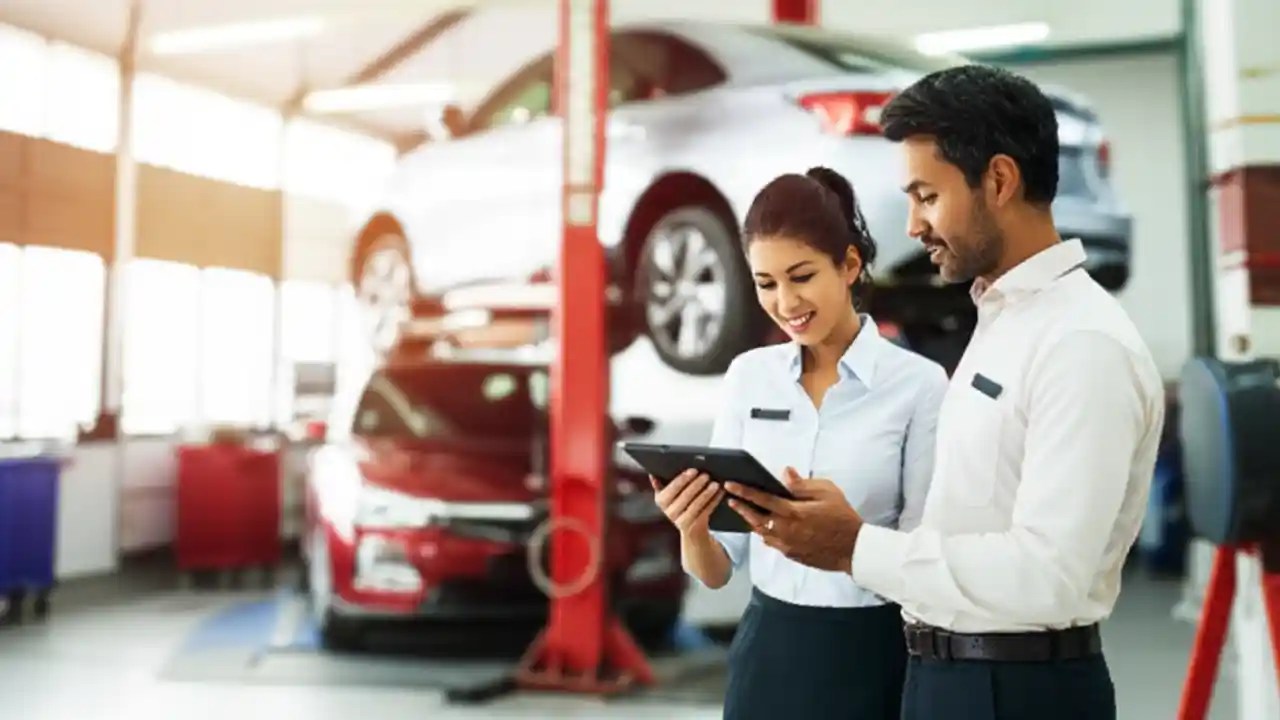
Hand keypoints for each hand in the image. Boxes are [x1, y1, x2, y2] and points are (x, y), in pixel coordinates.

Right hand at [651, 469, 723, 537]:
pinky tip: (719, 493)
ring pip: (696, 505)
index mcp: (661, 501)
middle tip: (706, 475)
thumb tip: (652, 474)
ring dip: (706, 493)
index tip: (693, 470)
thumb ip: (660, 484)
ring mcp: (682, 521)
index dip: (682, 479)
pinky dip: (714, 501)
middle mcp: (670, 512)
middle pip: (685, 496)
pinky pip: (706, 511)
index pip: (671, 488)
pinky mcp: (695, 526)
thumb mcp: (668, 496)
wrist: (690, 528)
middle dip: (696, 484)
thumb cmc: (680, 505)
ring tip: (715, 484)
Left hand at [724, 467, 862, 573]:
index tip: (730, 485)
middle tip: (731, 499)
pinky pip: (772, 543)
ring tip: (744, 512)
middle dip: (741, 508)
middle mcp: (786, 530)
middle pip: (756, 518)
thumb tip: (785, 473)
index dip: (744, 491)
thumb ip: (803, 484)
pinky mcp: (792, 554)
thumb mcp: (827, 492)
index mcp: (793, 512)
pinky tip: (765, 527)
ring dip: (752, 521)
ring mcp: (788, 545)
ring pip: (762, 532)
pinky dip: (766, 534)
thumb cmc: (843, 518)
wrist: (853, 549)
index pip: (762, 499)